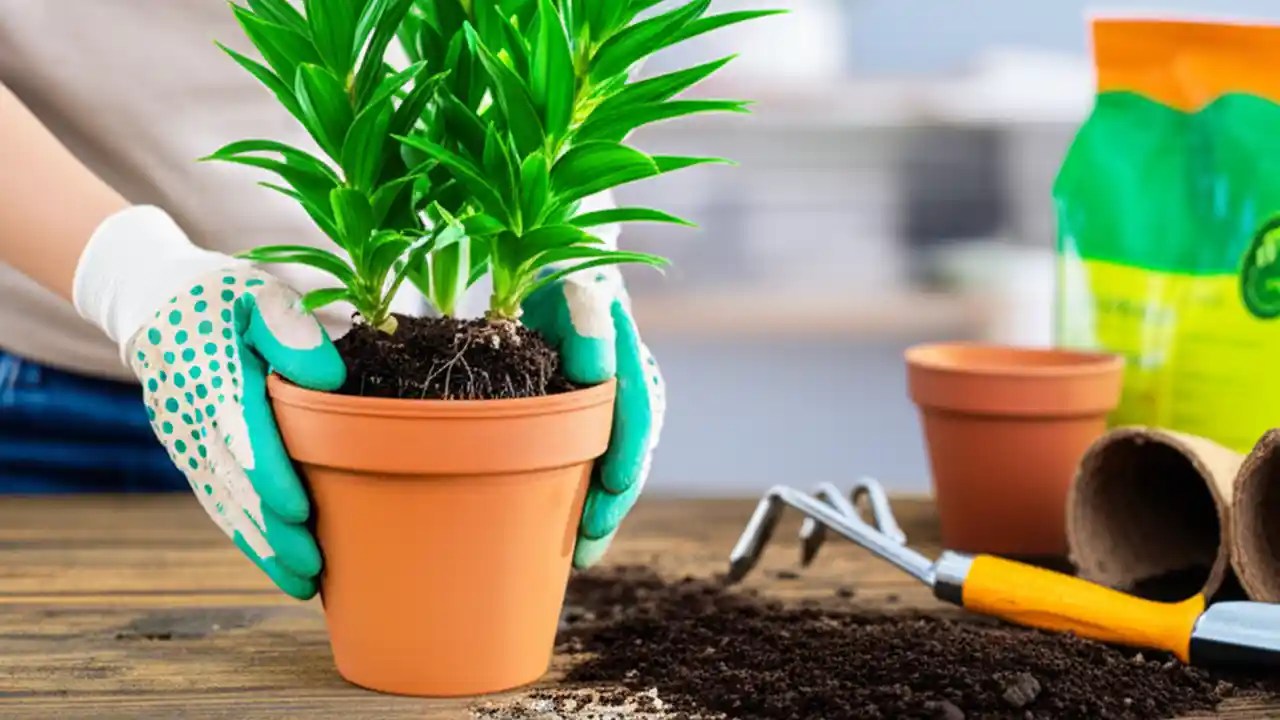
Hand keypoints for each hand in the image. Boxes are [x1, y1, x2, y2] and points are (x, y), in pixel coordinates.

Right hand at [126, 265, 344, 597]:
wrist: (154, 303)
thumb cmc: (223, 298)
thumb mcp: (258, 294)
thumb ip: (291, 331)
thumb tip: (329, 380)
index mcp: (211, 375)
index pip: (241, 435)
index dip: (270, 476)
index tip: (301, 510)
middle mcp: (192, 417)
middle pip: (233, 484)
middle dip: (273, 531)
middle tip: (315, 567)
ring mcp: (186, 441)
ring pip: (223, 504)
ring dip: (261, 547)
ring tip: (303, 584)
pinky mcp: (189, 454)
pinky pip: (216, 502)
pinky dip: (245, 536)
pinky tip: (277, 564)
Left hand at [523, 267, 665, 567]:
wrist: (561, 273)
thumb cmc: (566, 280)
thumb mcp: (576, 289)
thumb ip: (590, 322)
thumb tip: (597, 372)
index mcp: (632, 365)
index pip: (638, 417)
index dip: (627, 457)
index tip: (611, 490)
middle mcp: (635, 393)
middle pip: (633, 457)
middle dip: (613, 505)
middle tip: (586, 546)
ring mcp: (619, 409)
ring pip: (620, 469)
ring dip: (603, 511)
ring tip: (581, 552)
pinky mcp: (597, 421)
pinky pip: (599, 464)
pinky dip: (589, 496)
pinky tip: (574, 527)